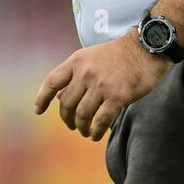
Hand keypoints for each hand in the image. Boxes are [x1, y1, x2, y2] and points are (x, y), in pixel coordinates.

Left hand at [33, 29, 172, 140]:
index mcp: (77, 61)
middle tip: (72, 126)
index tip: (37, 111)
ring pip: (82, 115)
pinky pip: (101, 120)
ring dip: (81, 127)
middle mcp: (85, 73)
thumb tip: (57, 97)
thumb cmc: (119, 54)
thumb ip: (74, 75)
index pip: (52, 81)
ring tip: (85, 132)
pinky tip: (96, 135)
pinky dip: (96, 131)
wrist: (146, 48)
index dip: (42, 98)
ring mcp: (101, 85)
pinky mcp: (117, 97)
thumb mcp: (92, 57)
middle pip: (66, 103)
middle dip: (66, 119)